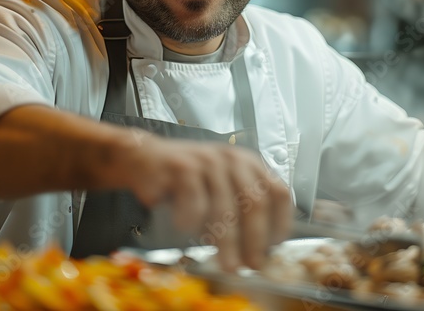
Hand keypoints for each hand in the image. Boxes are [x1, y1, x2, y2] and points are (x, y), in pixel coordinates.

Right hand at [118, 134, 291, 270]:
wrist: (143, 159)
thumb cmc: (185, 179)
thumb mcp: (220, 187)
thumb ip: (239, 209)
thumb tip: (257, 249)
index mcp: (248, 163)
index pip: (277, 192)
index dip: (280, 221)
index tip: (275, 246)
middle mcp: (232, 159)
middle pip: (255, 203)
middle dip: (255, 240)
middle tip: (252, 264)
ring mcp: (208, 161)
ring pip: (225, 209)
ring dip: (227, 244)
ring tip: (227, 263)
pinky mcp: (182, 167)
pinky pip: (195, 204)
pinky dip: (193, 222)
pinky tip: (186, 228)